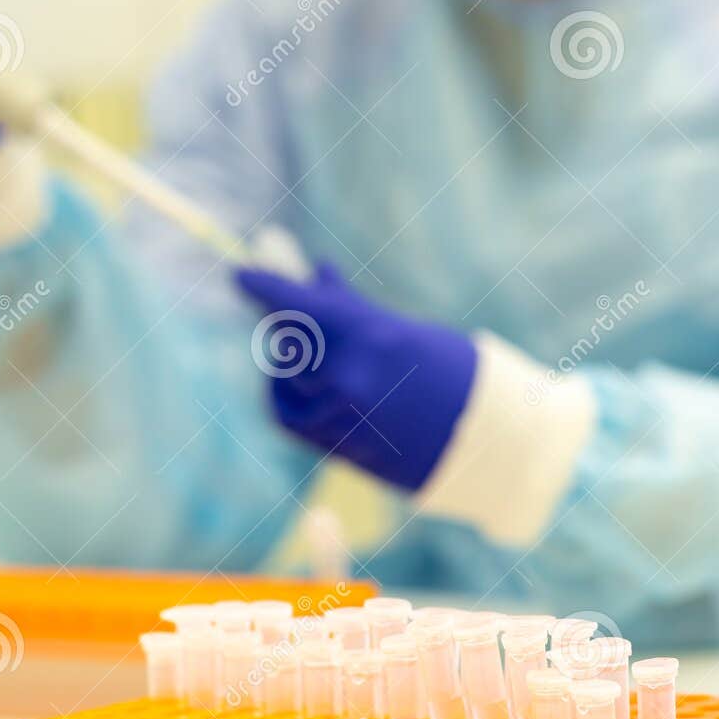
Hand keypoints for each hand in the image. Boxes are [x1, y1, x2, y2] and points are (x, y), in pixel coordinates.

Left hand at [237, 261, 477, 489]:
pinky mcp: (336, 447)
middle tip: (285, 305)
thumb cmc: (444, 374)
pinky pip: (289, 414)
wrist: (479, 441)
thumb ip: (349, 307)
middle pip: (291, 340)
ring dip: (291, 361)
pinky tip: (303, 386)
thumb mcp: (399, 330)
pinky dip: (288, 395)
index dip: (267, 287)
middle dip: (286, 321)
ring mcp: (342, 417)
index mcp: (370, 338)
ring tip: (316, 352)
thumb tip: (314, 271)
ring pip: (287, 379)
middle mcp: (350, 378)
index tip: (239, 274)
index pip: (301, 304)